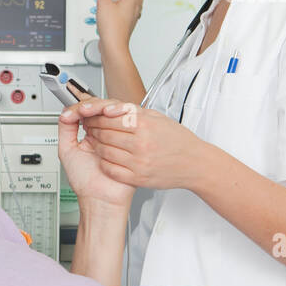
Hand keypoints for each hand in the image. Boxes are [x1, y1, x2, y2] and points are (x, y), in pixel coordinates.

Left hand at [57, 98, 136, 208]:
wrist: (100, 200)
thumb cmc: (85, 181)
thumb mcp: (67, 151)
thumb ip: (65, 129)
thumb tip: (67, 111)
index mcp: (94, 133)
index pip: (93, 109)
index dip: (87, 105)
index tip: (80, 109)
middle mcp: (108, 134)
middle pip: (106, 109)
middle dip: (94, 111)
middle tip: (85, 119)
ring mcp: (122, 140)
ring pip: (116, 118)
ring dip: (102, 125)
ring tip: (93, 140)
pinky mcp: (132, 149)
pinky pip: (127, 132)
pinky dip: (114, 134)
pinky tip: (106, 144)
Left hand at [73, 98, 209, 190]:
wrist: (195, 164)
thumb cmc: (178, 140)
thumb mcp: (159, 118)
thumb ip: (133, 112)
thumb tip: (112, 108)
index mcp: (145, 125)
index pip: (110, 118)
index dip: (97, 116)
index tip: (93, 116)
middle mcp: (141, 144)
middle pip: (104, 134)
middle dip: (94, 129)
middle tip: (90, 127)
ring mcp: (139, 162)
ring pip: (104, 151)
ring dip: (96, 145)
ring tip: (95, 141)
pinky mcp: (138, 178)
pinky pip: (110, 169)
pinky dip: (104, 162)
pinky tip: (104, 157)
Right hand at [93, 0, 142, 48]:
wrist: (114, 46)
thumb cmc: (112, 28)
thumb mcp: (103, 3)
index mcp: (132, 0)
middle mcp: (134, 8)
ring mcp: (132, 16)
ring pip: (133, 0)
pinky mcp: (127, 23)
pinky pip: (128, 8)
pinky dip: (123, 2)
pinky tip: (113, 5)